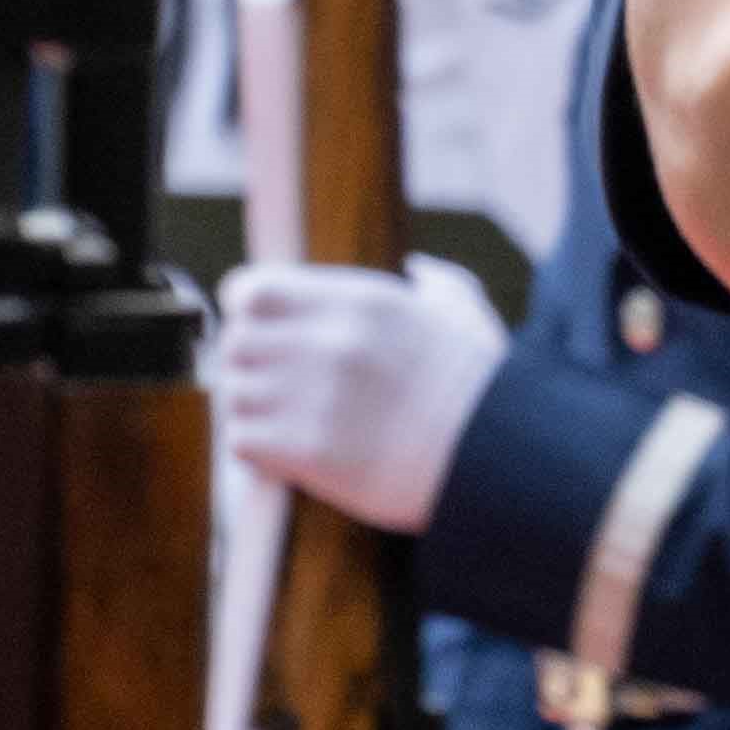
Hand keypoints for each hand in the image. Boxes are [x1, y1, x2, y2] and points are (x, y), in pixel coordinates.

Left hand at [215, 255, 510, 533]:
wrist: (495, 459)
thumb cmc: (483, 386)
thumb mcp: (462, 312)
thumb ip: (429, 282)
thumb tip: (412, 269)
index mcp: (362, 301)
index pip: (254, 290)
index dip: (247, 307)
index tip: (260, 324)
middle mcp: (330, 343)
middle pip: (234, 343)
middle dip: (247, 362)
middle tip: (270, 379)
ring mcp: (313, 398)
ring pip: (233, 395)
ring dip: (251, 408)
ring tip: (281, 419)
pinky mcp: (306, 452)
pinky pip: (241, 442)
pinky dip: (255, 449)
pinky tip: (285, 451)